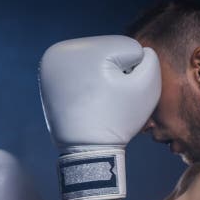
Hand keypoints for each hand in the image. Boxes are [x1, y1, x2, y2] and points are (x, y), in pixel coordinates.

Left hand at [39, 35, 160, 199]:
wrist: (85, 150)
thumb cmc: (118, 120)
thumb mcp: (147, 87)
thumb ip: (151, 59)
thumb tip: (141, 51)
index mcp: (85, 49)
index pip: (129, 49)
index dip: (133, 73)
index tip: (118, 95)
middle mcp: (61, 50)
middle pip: (108, 50)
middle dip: (114, 71)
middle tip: (107, 99)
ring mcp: (50, 63)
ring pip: (94, 58)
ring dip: (101, 74)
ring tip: (96, 99)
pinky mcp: (47, 75)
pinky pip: (79, 68)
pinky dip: (86, 79)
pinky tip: (84, 97)